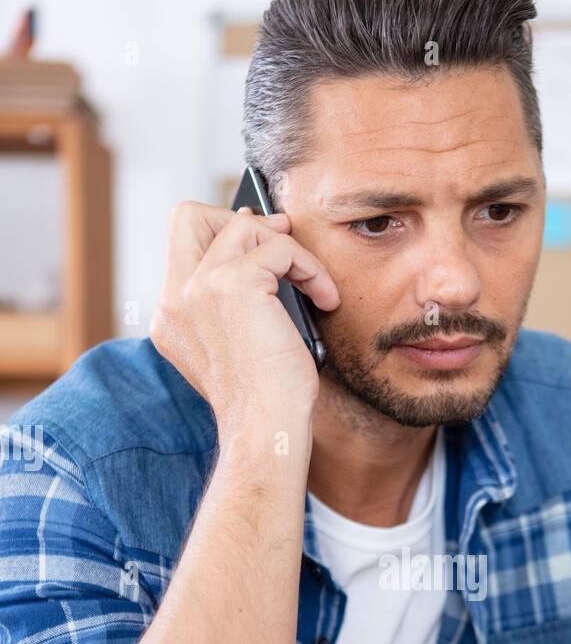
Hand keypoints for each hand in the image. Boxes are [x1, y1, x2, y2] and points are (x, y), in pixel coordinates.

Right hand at [149, 201, 339, 432]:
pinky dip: (311, 268)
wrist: (264, 429)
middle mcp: (176, 298)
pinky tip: (325, 298)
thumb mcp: (240, 345)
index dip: (221, 234)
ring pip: (242, 225)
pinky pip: (280, 246)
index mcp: (172, 315)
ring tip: (313, 285)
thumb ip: (232, 302)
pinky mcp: (232, 284)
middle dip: (241, 221)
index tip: (263, 253)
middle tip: (283, 246)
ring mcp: (198, 287)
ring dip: (288, 248)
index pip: (180, 244)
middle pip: (190, 214)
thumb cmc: (265, 399)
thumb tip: (255, 243)